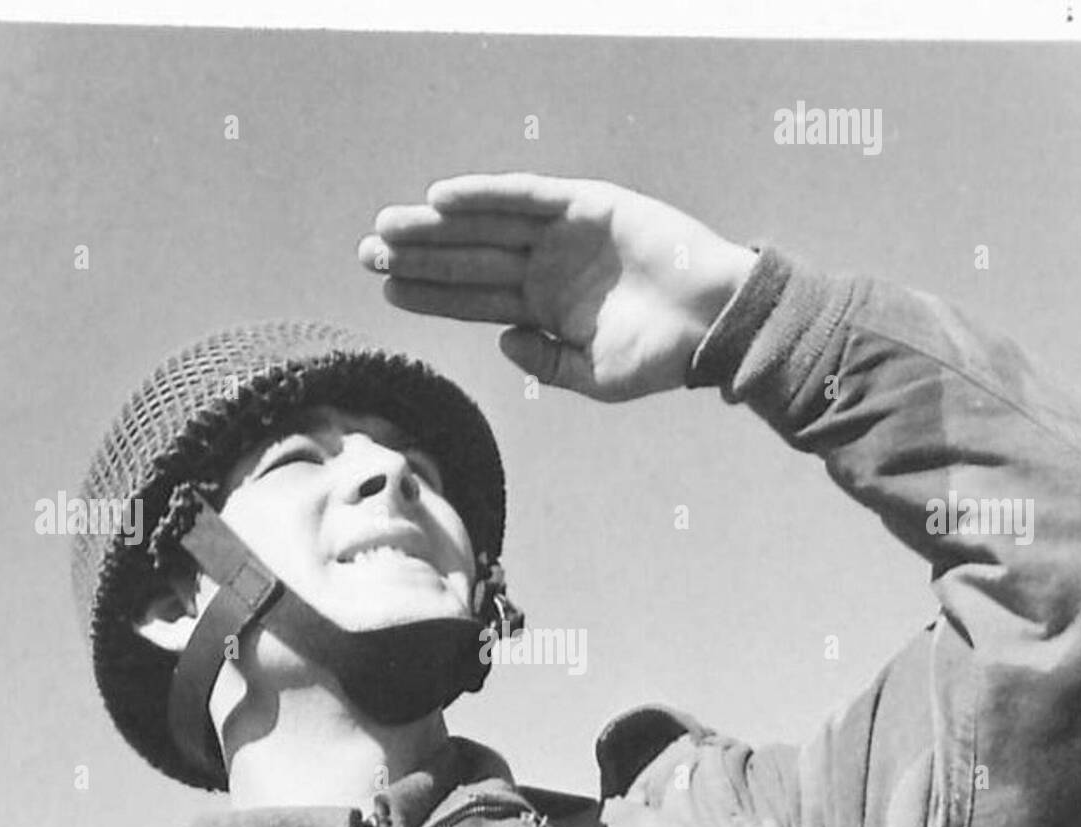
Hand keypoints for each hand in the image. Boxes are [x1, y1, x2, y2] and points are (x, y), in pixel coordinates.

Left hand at [357, 172, 758, 401]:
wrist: (714, 324)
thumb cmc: (660, 358)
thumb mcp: (594, 376)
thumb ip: (546, 362)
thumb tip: (501, 341)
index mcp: (545, 308)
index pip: (474, 297)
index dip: (430, 292)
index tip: (385, 287)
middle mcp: (547, 267)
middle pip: (470, 258)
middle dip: (420, 256)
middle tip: (366, 252)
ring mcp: (565, 234)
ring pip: (487, 226)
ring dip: (438, 226)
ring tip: (388, 228)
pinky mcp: (587, 205)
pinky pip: (526, 196)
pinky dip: (485, 195)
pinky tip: (441, 198)